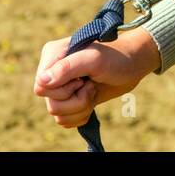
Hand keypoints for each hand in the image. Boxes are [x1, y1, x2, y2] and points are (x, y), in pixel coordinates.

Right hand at [33, 27, 160, 128]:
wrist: (133, 65)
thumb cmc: (117, 58)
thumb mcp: (94, 59)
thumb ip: (67, 68)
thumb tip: (42, 81)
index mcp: (53, 55)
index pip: (41, 87)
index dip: (63, 90)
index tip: (82, 78)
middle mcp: (53, 71)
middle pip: (50, 104)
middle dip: (76, 99)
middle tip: (91, 83)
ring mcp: (61, 86)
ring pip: (57, 115)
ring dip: (81, 107)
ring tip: (93, 89)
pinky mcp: (70, 99)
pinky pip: (64, 121)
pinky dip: (81, 115)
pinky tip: (92, 99)